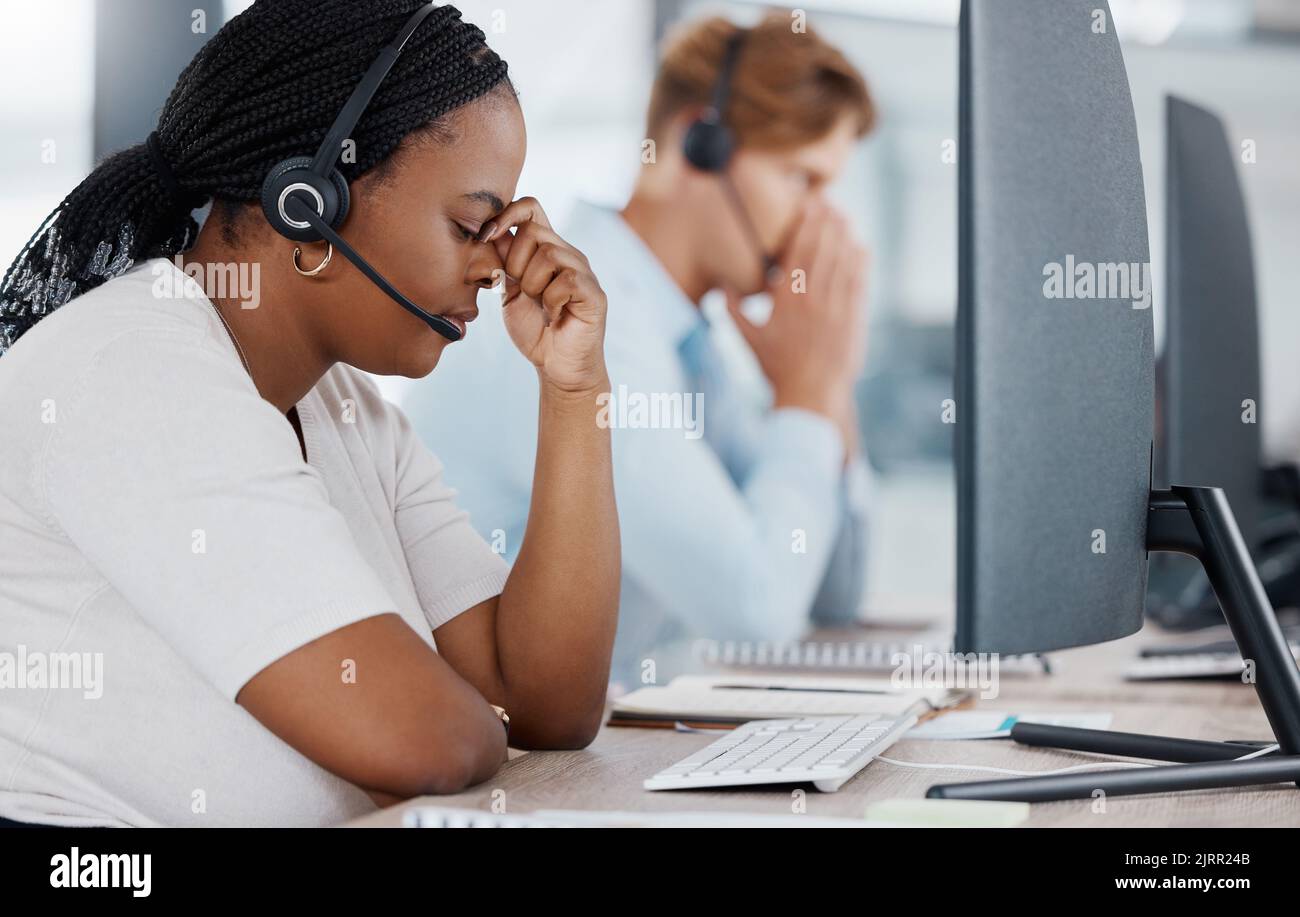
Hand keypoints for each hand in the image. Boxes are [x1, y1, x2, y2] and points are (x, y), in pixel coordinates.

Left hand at [482, 197, 608, 394]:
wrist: (555, 366)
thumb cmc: (534, 329)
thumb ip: (502, 262)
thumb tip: (490, 231)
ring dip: (533, 286)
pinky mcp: (594, 293)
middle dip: (516, 265)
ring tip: (540, 304)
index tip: (486, 236)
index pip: (530, 208)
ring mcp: (583, 272)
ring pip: (548, 256)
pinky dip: (551, 302)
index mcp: (546, 249)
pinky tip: (555, 315)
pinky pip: (566, 281)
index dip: (506, 214)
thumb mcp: (508, 291)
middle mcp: (568, 254)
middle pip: (534, 233)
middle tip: (523, 292)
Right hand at [726, 199, 868, 420]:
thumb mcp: (748, 341)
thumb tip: (721, 288)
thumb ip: (732, 312)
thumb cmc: (777, 369)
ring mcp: (836, 307)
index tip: (811, 207)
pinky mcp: (853, 318)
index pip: (800, 252)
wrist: (811, 393)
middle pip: (824, 250)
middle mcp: (814, 299)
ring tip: (845, 219)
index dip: (807, 226)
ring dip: (845, 237)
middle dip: (828, 223)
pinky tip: (861, 248)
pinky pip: (859, 283)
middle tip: (831, 204)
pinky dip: (860, 263)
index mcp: (788, 300)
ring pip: (844, 262)